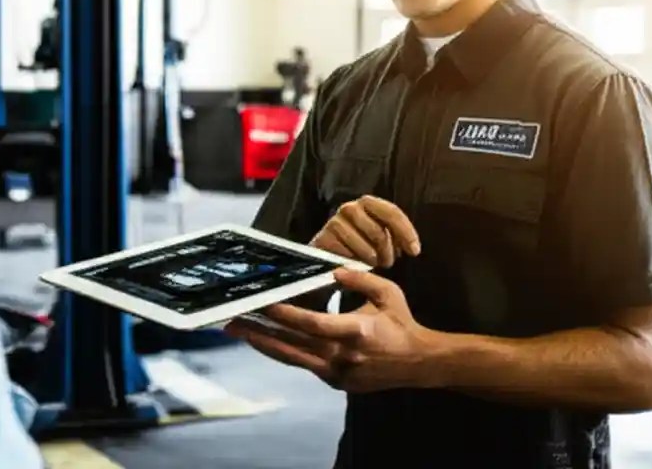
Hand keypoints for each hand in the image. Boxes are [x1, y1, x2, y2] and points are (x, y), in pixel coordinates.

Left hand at [227, 268, 441, 392]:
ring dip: (264, 345)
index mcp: (355, 331)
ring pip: (292, 359)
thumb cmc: (402, 324)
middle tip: (232, 321)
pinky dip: (287, 352)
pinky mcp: (336, 382)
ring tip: (240, 333)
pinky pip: (306, 365)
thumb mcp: (387, 293)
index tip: (263, 302)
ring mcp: (337, 373)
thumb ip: (359, 279)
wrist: (418, 364)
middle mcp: (341, 355)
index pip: (311, 323)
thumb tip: (332, 270)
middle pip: (291, 344)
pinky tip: (269, 341)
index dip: (284, 314)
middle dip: (259, 331)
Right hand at [310, 195, 419, 267]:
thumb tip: (412, 247)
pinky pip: (349, 256)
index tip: (414, 251)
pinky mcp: (324, 239)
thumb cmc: (359, 243)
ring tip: (373, 263)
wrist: (327, 254)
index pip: (392, 212)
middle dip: (387, 251)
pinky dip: (355, 263)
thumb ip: (395, 234)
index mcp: (368, 203)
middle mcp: (351, 208)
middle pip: (379, 232)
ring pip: (365, 247)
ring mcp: (336, 222)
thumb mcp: (380, 235)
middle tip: (388, 262)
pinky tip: (355, 264)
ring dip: (373, 260)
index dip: (406, 232)